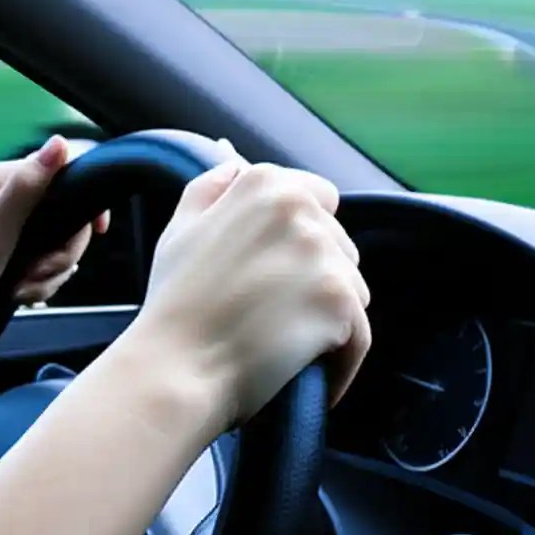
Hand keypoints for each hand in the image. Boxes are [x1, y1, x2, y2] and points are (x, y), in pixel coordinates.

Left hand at [0, 135, 108, 328]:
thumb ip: (28, 188)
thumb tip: (60, 143)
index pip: (67, 173)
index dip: (87, 204)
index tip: (95, 233)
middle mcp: (2, 192)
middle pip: (66, 211)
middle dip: (62, 251)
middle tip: (38, 275)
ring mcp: (2, 216)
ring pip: (55, 238)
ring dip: (49, 271)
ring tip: (24, 288)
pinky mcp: (1, 239)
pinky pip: (38, 254)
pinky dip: (37, 277)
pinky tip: (20, 290)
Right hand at [129, 158, 370, 428]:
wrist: (177, 368)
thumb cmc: (175, 306)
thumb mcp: (181, 229)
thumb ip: (211, 188)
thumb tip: (234, 161)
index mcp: (264, 185)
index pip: (320, 199)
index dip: (301, 242)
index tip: (275, 275)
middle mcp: (300, 209)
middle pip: (341, 247)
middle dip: (316, 280)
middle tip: (272, 314)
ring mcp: (323, 254)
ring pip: (354, 289)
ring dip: (330, 319)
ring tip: (287, 344)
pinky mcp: (340, 301)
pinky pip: (359, 334)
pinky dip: (341, 360)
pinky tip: (310, 373)